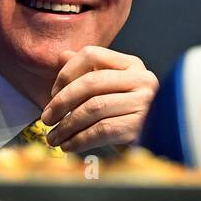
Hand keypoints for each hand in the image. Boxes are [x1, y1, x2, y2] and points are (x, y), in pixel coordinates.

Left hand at [41, 46, 158, 153]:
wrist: (153, 146)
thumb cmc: (126, 117)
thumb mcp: (108, 92)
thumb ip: (87, 73)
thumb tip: (62, 55)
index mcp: (132, 65)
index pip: (92, 55)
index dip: (66, 72)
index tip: (53, 93)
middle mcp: (142, 79)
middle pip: (91, 82)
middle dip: (62, 102)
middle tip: (46, 118)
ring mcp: (145, 103)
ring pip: (94, 108)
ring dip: (66, 126)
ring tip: (53, 138)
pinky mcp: (140, 127)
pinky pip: (101, 131)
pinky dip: (79, 140)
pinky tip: (68, 146)